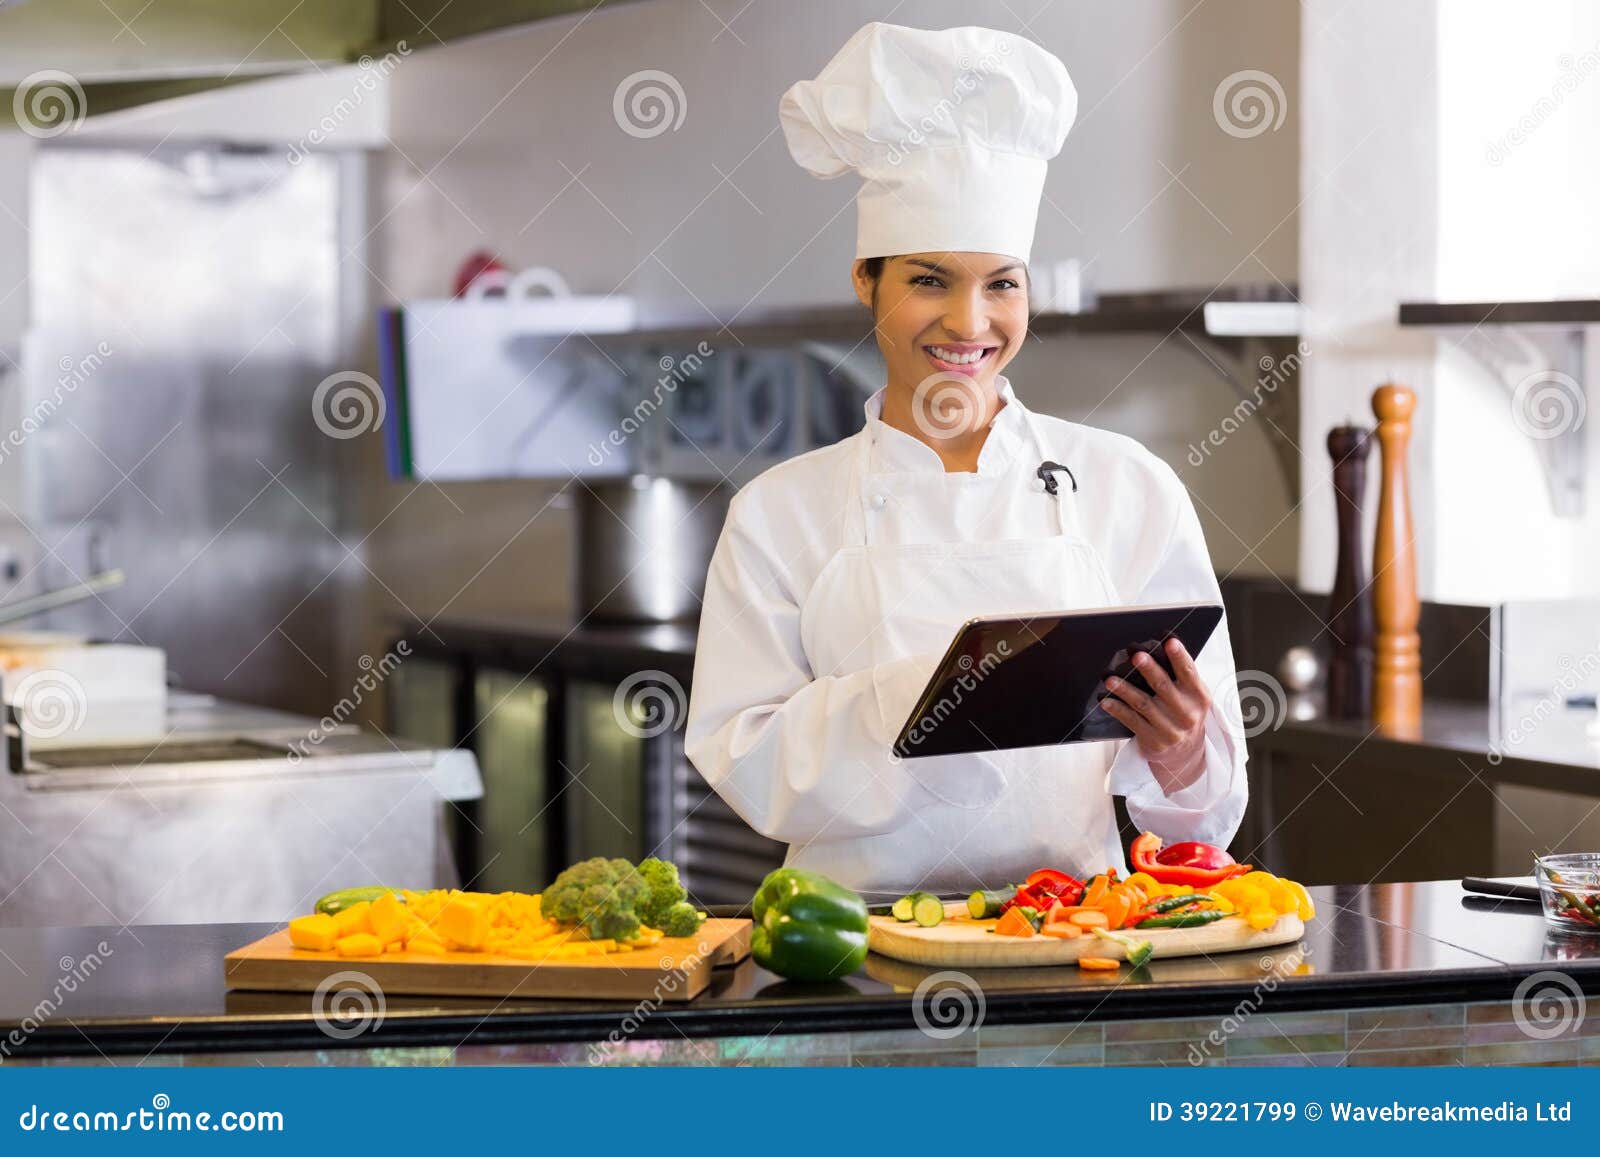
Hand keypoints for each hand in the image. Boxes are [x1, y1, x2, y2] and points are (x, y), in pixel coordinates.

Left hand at [1098, 638, 1210, 792]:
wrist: (1186, 754)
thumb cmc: (1184, 714)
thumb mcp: (1191, 697)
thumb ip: (1179, 678)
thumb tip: (1154, 650)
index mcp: (1198, 697)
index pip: (1189, 673)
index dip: (1179, 657)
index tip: (1170, 641)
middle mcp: (1187, 713)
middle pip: (1164, 687)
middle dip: (1149, 670)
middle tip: (1136, 655)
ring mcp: (1170, 729)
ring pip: (1144, 704)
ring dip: (1125, 690)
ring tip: (1110, 679)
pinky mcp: (1154, 741)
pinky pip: (1132, 722)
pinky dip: (1118, 710)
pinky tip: (1106, 701)